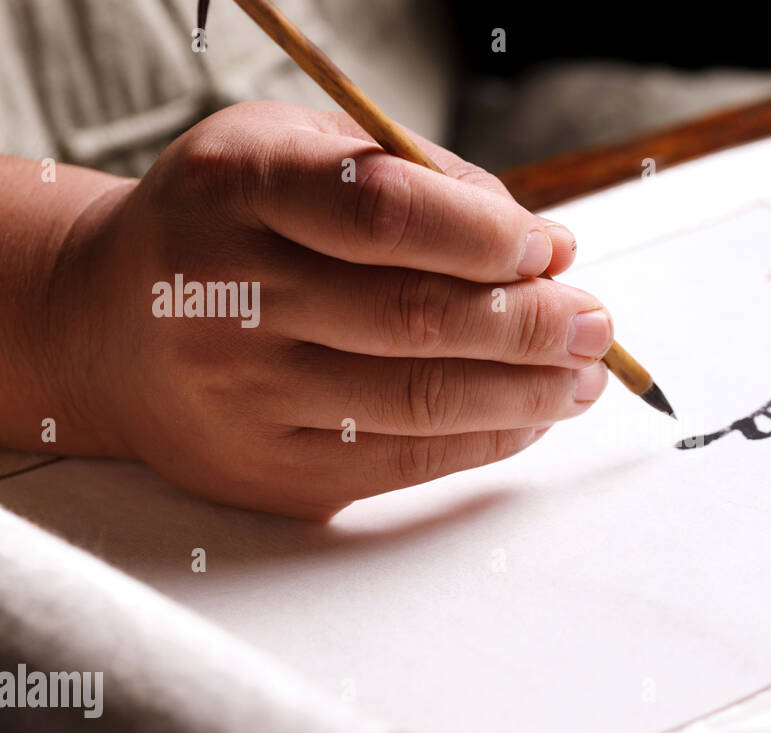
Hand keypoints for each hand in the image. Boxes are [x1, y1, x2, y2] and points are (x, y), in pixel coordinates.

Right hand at [55, 101, 611, 518]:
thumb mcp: (295, 152)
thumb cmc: (227, 227)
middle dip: (533, 325)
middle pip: (417, 319)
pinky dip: (488, 439)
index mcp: (235, 190)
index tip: (548, 252)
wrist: (108, 327)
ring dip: (529, 392)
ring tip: (583, 376)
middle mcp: (226, 297)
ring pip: (422, 402)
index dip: (483, 237)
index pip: (381, 212)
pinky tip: (529, 417)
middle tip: (594, 324)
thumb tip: (545, 249)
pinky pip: (406, 463)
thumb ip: (418, 182)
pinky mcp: (268, 473)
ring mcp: (243, 397)